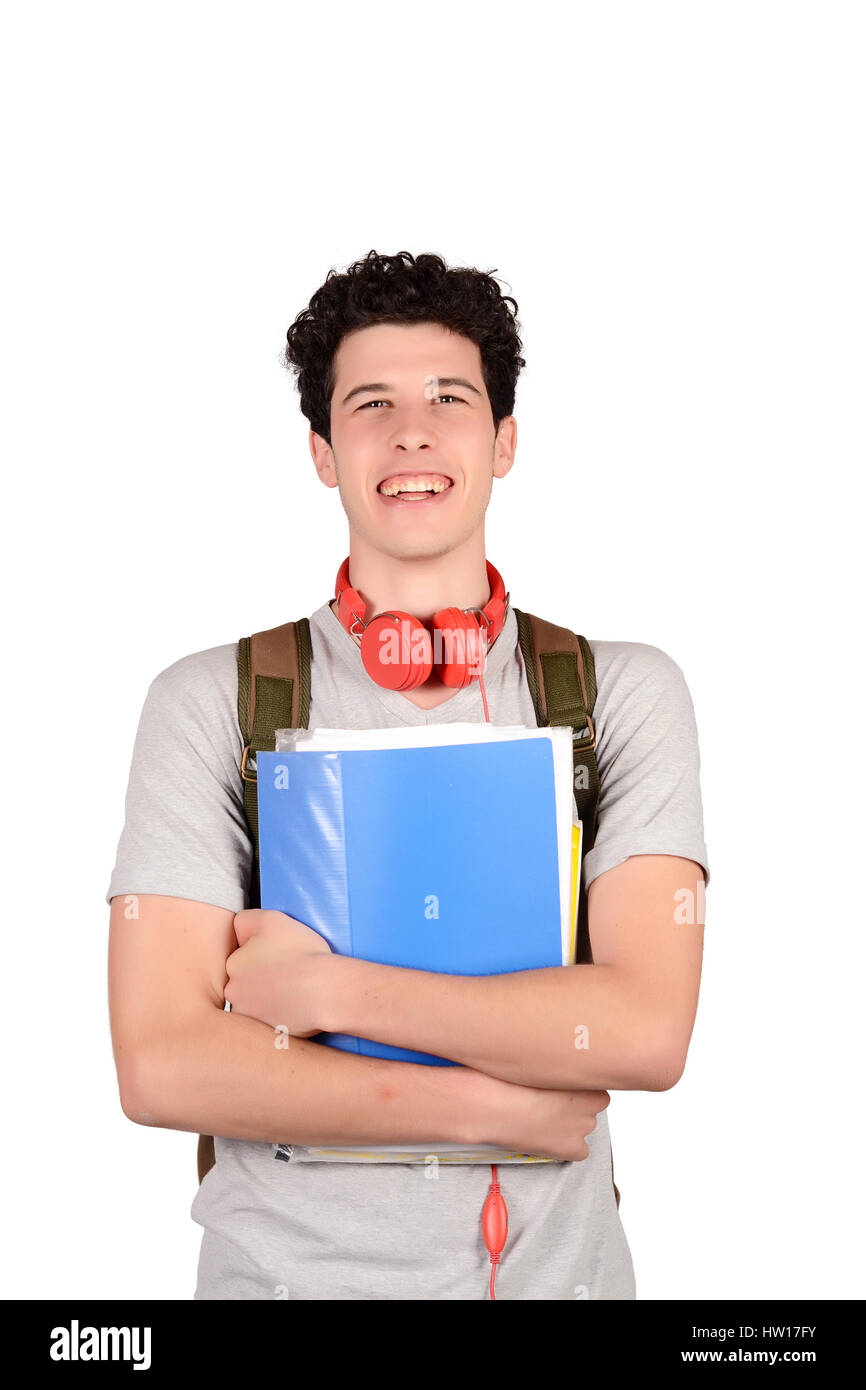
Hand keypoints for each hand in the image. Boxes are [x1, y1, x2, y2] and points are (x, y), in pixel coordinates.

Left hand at [224, 909, 332, 1036]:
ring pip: (258, 1003)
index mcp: (233, 964)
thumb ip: (246, 920)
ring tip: (295, 991)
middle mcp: (234, 992)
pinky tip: (298, 1006)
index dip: (262, 953)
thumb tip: (238, 931)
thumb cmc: (302, 955)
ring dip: (270, 998)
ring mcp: (250, 1016)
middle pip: (246, 981)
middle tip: (288, 972)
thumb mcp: (271, 919)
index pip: (241, 955)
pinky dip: (282, 1016)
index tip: (279, 955)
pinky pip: (271, 1022)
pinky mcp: (266, 1033)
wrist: (324, 990)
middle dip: (262, 978)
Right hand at [479, 1072, 610, 1161]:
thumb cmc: (508, 1081)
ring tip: (544, 1120)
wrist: (494, 1107)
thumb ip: (553, 1065)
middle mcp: (589, 1103)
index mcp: (584, 1077)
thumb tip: (550, 1066)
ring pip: (585, 1126)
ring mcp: (583, 1126)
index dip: (576, 1088)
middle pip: (590, 1105)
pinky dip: (569, 1148)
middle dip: (574, 1106)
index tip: (561, 1089)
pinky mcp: (573, 1148)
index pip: (594, 1083)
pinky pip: (581, 1151)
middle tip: (550, 1104)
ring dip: (570, 1125)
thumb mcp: (535, 1063)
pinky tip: (551, 1139)